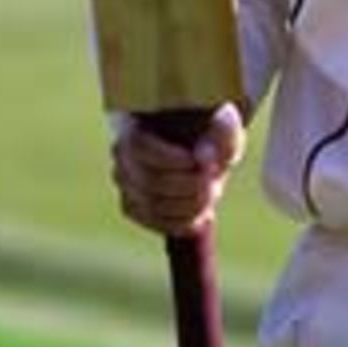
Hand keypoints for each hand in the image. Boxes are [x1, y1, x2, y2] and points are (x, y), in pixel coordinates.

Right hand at [111, 102, 245, 237]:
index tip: (195, 162)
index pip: (138, 146)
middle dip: (188, 186)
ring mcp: (125, 183)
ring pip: (152, 205)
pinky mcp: (132, 207)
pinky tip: (202, 216)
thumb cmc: (211, 135)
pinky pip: (153, 221)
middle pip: (148, 181)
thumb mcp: (225, 129)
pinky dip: (182, 222)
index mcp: (138, 123)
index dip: (166, 158)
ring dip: (189, 206)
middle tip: (214, 183)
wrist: (202, 154)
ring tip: (212, 195)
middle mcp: (123, 154)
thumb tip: (203, 156)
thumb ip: (223, 135)